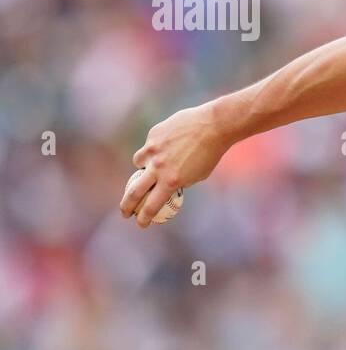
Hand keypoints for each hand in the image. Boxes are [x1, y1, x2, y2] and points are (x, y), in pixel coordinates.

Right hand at [121, 103, 230, 226]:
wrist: (214, 126)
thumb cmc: (211, 153)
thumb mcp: (198, 175)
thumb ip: (180, 181)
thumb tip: (168, 186)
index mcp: (172, 181)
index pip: (152, 205)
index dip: (144, 217)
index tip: (141, 223)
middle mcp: (159, 167)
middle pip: (134, 191)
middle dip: (127, 205)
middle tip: (125, 212)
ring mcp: (154, 150)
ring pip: (138, 163)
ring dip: (142, 167)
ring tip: (154, 163)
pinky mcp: (153, 135)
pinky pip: (149, 146)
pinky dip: (155, 149)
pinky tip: (169, 143)